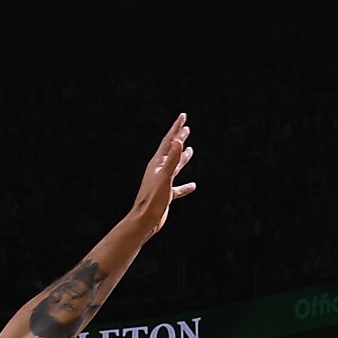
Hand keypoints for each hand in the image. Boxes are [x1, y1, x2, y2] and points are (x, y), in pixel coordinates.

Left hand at [115, 114, 196, 241]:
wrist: (144, 220)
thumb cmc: (153, 199)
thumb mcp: (165, 177)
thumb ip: (172, 159)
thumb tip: (178, 141)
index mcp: (157, 163)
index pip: (169, 141)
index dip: (176, 128)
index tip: (183, 116)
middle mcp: (158, 170)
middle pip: (171, 151)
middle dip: (179, 139)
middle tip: (187, 128)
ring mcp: (162, 182)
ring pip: (175, 167)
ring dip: (182, 158)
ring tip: (191, 150)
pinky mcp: (165, 194)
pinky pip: (177, 187)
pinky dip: (185, 186)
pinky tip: (193, 186)